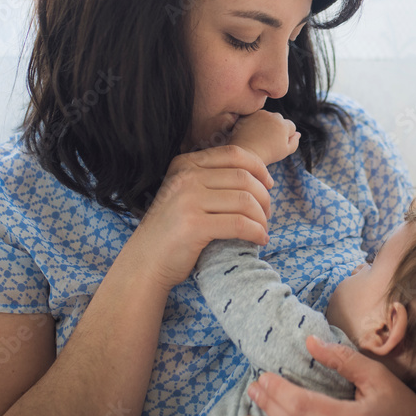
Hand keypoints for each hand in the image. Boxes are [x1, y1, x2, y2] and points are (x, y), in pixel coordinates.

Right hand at [125, 144, 274, 291]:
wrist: (146, 261)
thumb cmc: (173, 230)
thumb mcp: (186, 194)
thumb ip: (211, 180)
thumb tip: (257, 177)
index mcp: (185, 164)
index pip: (234, 154)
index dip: (258, 168)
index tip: (268, 185)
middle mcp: (185, 177)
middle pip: (244, 178)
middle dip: (263, 197)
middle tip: (266, 214)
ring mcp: (188, 200)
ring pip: (245, 201)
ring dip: (262, 217)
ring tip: (263, 229)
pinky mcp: (194, 225)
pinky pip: (239, 224)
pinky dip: (256, 232)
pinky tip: (259, 239)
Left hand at [230, 110, 299, 165]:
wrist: (246, 154)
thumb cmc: (267, 155)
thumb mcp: (285, 152)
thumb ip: (294, 142)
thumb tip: (297, 134)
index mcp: (284, 125)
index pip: (291, 126)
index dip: (286, 136)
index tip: (278, 144)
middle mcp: (273, 116)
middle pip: (279, 119)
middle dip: (276, 127)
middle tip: (268, 140)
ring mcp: (260, 114)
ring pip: (267, 117)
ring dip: (266, 123)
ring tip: (259, 137)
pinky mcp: (248, 115)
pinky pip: (255, 117)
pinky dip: (254, 123)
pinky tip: (251, 133)